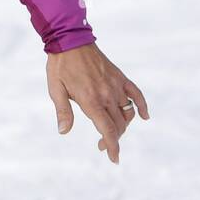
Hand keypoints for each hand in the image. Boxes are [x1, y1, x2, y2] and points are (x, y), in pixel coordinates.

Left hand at [46, 42, 147, 163]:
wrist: (71, 41)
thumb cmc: (60, 66)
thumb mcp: (55, 89)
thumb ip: (63, 112)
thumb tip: (64, 132)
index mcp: (91, 100)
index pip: (107, 130)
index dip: (112, 146)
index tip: (114, 158)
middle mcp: (107, 95)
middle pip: (118, 125)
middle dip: (113, 139)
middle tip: (102, 145)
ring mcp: (116, 86)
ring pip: (127, 113)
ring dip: (123, 126)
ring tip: (113, 132)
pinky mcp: (120, 77)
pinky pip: (137, 94)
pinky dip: (142, 106)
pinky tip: (144, 116)